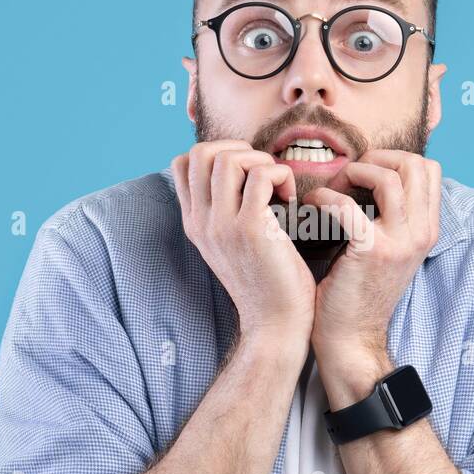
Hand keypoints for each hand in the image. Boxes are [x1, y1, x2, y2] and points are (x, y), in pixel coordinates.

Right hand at [171, 141, 315, 354]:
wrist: (274, 324)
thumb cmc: (265, 283)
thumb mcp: (232, 244)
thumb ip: (226, 211)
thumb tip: (240, 171)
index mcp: (194, 223)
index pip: (182, 163)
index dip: (217, 153)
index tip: (246, 173)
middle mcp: (201, 222)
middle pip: (201, 152)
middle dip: (239, 149)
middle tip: (264, 173)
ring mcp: (222, 225)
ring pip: (230, 158)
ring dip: (262, 162)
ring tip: (279, 189)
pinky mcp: (250, 228)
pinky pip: (262, 175)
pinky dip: (282, 177)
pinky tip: (291, 202)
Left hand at [302, 150, 440, 365]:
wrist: (351, 337)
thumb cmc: (359, 290)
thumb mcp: (389, 248)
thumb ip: (390, 215)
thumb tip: (372, 175)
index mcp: (427, 229)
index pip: (428, 168)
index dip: (393, 159)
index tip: (364, 175)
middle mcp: (421, 233)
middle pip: (415, 165)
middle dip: (376, 159)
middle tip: (348, 177)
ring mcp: (401, 242)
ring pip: (389, 177)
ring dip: (354, 173)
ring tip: (331, 191)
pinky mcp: (372, 251)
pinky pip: (347, 206)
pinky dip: (325, 199)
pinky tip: (312, 208)